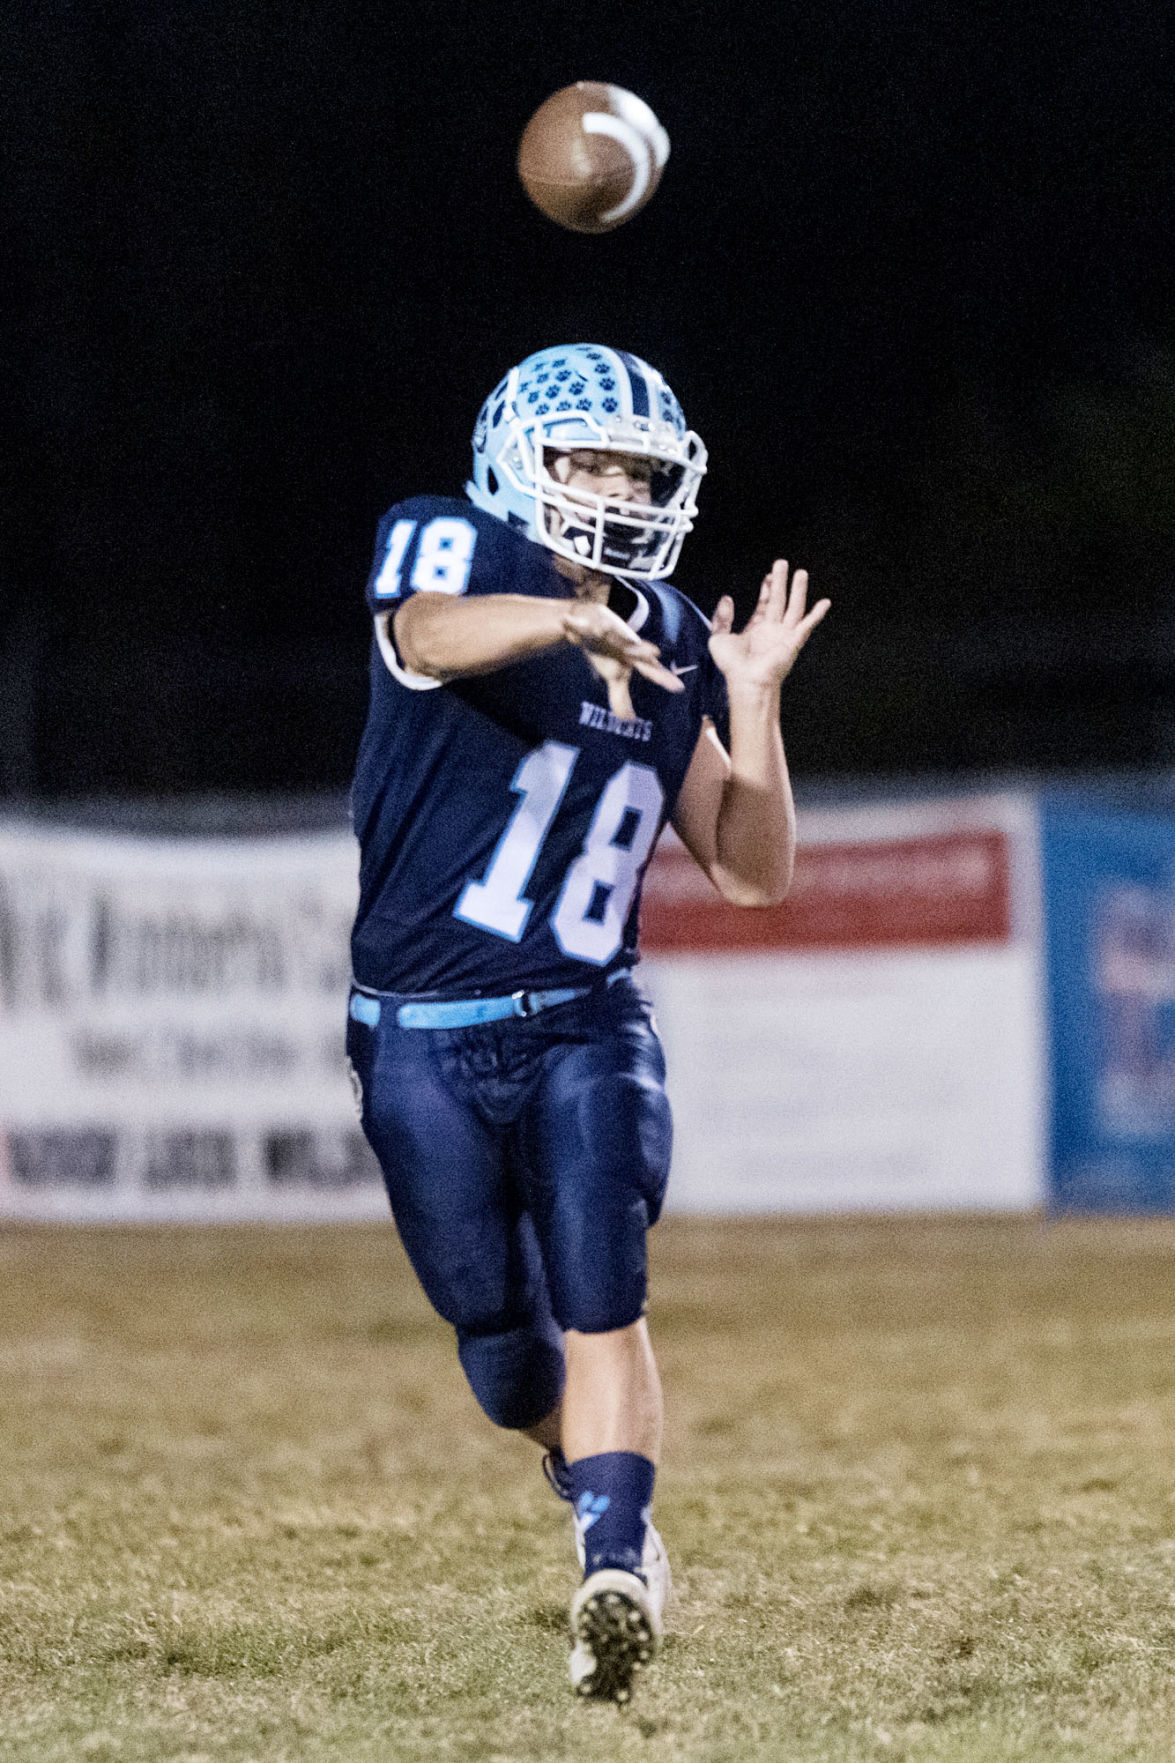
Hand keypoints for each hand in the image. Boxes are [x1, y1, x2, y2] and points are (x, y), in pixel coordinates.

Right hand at [562, 601, 684, 692]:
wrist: (590, 622)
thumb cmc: (607, 651)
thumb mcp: (613, 675)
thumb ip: (621, 697)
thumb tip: (629, 720)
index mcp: (632, 657)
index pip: (650, 670)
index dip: (663, 677)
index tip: (678, 687)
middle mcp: (625, 643)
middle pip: (636, 648)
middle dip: (644, 650)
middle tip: (655, 653)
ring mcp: (609, 630)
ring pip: (611, 631)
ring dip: (609, 631)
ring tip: (605, 630)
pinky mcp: (590, 621)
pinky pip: (583, 625)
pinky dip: (576, 624)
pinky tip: (569, 621)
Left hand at [708, 560, 829, 692]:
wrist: (746, 681)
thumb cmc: (733, 666)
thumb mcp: (718, 637)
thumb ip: (721, 617)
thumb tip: (727, 598)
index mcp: (757, 628)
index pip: (765, 603)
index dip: (767, 588)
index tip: (769, 574)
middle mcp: (772, 630)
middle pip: (779, 600)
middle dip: (781, 581)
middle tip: (782, 563)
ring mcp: (784, 635)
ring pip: (794, 607)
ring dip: (798, 590)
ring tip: (801, 573)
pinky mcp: (793, 641)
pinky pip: (807, 625)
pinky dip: (817, 614)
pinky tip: (825, 602)